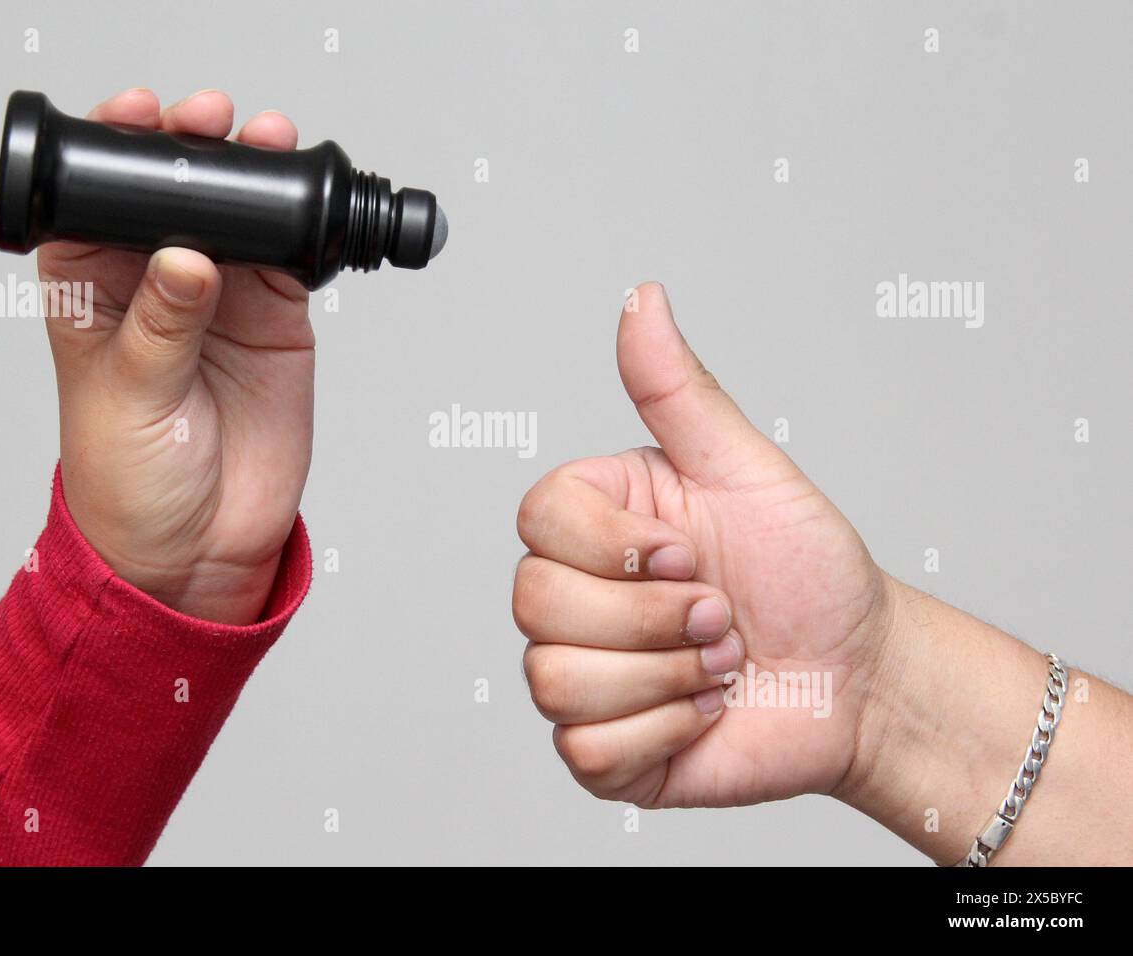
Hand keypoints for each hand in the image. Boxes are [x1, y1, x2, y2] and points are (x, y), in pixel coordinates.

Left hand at [39, 89, 313, 624]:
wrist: (200, 549)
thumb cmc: (129, 483)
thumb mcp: (131, 400)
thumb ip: (162, 326)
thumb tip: (187, 256)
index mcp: (94, 291)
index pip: (95, 200)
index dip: (113, 151)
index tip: (137, 117)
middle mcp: (157, 284)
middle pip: (174, 194)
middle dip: (192, 150)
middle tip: (213, 124)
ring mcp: (223, 299)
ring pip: (239, 214)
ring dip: (254, 174)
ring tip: (269, 140)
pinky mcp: (276, 322)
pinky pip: (293, 257)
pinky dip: (304, 224)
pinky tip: (308, 198)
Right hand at [513, 283, 895, 807]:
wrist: (860, 678)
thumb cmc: (811, 572)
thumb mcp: (748, 470)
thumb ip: (678, 391)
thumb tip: (642, 298)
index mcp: (598, 524)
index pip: (535, 519)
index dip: (615, 544)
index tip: (688, 551)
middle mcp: (577, 595)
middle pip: (536, 603)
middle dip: (654, 618)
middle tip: (719, 614)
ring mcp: (584, 674)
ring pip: (554, 680)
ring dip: (664, 677)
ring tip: (716, 664)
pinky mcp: (602, 749)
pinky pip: (585, 749)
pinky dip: (663, 733)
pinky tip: (701, 712)